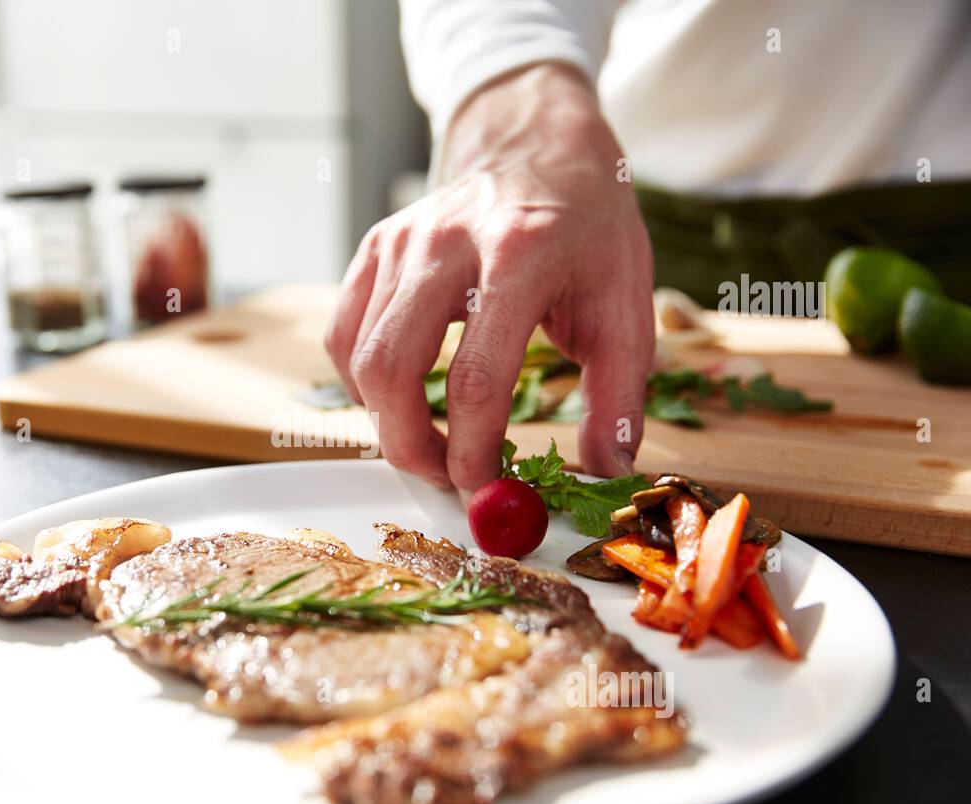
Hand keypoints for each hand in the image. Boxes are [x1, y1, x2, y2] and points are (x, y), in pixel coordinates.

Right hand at [325, 62, 653, 489]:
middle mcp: (447, 242)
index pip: (476, 379)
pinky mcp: (374, 248)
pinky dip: (364, 383)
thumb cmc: (587, 230)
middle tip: (446, 477)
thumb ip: (619, 393)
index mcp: (520, 254)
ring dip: (388, 420)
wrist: (539, 146)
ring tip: (431, 441)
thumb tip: (604, 470)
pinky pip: (344, 335)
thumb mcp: (627, 303)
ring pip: (361, 359)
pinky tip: (402, 396)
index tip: (487, 490)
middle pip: (394, 370)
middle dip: (412, 446)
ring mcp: (400, 241)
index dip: (473, 452)